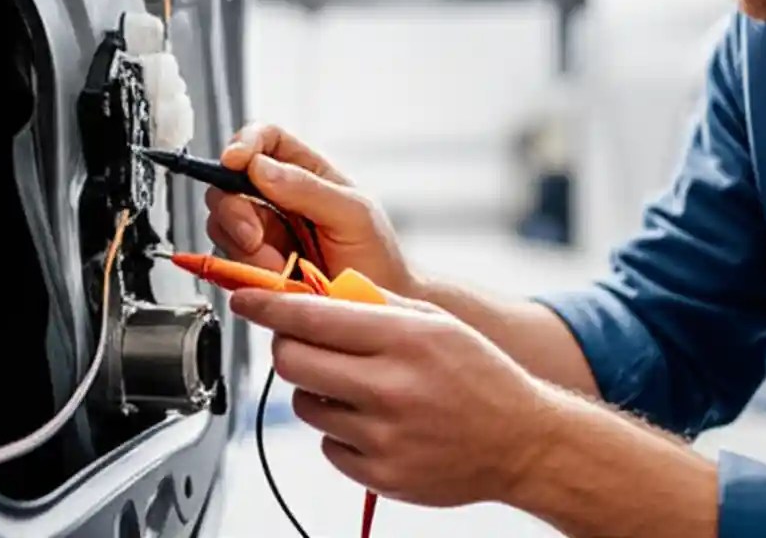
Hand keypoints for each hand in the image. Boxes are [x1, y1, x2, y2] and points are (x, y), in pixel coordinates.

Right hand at [206, 123, 419, 297]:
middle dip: (235, 210)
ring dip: (243, 248)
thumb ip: (308, 188)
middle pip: (228, 184)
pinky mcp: (250, 267)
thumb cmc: (377, 259)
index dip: (244, 144)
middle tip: (255, 236)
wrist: (375, 311)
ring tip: (280, 266)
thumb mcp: (354, 214)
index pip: (264, 140)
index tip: (235, 161)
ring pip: (222, 224)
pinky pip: (226, 261)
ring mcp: (261, 233)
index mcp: (305, 173)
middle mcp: (277, 199)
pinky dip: (244, 272)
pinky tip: (275, 279)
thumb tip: (260, 167)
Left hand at [231, 288, 553, 507]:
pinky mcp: (380, 475)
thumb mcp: (434, 321)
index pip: (312, 316)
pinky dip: (339, 431)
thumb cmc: (478, 375)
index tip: (243, 299)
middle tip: (302, 343)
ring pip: (304, 404)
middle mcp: (392, 388)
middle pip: (293, 363)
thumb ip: (372, 303)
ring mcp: (385, 437)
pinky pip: (327, 445)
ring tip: (356, 386)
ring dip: (316, 390)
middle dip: (287, 347)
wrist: (522, 442)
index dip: (267, 306)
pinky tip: (374, 422)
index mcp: (405, 339)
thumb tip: (310, 289)